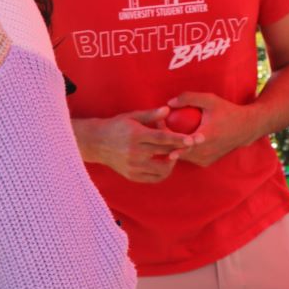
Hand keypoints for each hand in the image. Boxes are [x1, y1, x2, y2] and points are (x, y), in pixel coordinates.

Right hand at [71, 108, 196, 183]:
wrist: (96, 143)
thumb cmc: (116, 126)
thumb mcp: (132, 117)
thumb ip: (151, 115)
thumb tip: (168, 110)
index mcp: (136, 136)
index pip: (161, 139)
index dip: (178, 139)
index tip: (192, 139)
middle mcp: (134, 153)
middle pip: (164, 153)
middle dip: (181, 149)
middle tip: (192, 145)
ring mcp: (133, 167)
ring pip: (162, 170)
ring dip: (173, 163)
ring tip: (175, 154)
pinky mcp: (132, 176)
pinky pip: (154, 178)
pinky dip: (163, 172)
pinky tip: (166, 163)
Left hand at [163, 91, 256, 167]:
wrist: (245, 128)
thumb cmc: (227, 111)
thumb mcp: (210, 100)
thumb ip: (189, 98)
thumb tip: (168, 103)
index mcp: (204, 138)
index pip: (178, 141)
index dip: (165, 133)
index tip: (158, 123)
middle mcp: (204, 152)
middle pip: (176, 150)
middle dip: (165, 140)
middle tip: (157, 128)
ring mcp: (204, 160)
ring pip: (181, 156)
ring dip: (172, 146)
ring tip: (164, 133)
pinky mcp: (205, 163)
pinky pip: (188, 157)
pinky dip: (182, 150)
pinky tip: (175, 140)